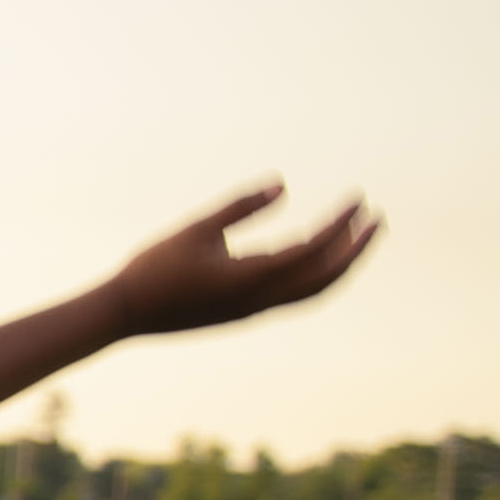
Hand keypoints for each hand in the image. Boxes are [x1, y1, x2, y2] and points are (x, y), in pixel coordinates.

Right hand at [102, 181, 382, 338]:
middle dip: (356, 250)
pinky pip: (295, 297)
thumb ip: (240, 207)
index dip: (341, 224)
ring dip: (340, 266)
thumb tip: (283, 185)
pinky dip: (316, 278)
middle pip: (325, 278)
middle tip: (376, 219)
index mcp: (249, 278)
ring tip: (356, 240)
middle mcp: (259, 300)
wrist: (123, 314)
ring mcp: (253, 311)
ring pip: (313, 292)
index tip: (359, 199)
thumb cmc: (153, 267)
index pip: (313, 250)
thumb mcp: (196, 228)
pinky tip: (316, 260)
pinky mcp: (243, 314)